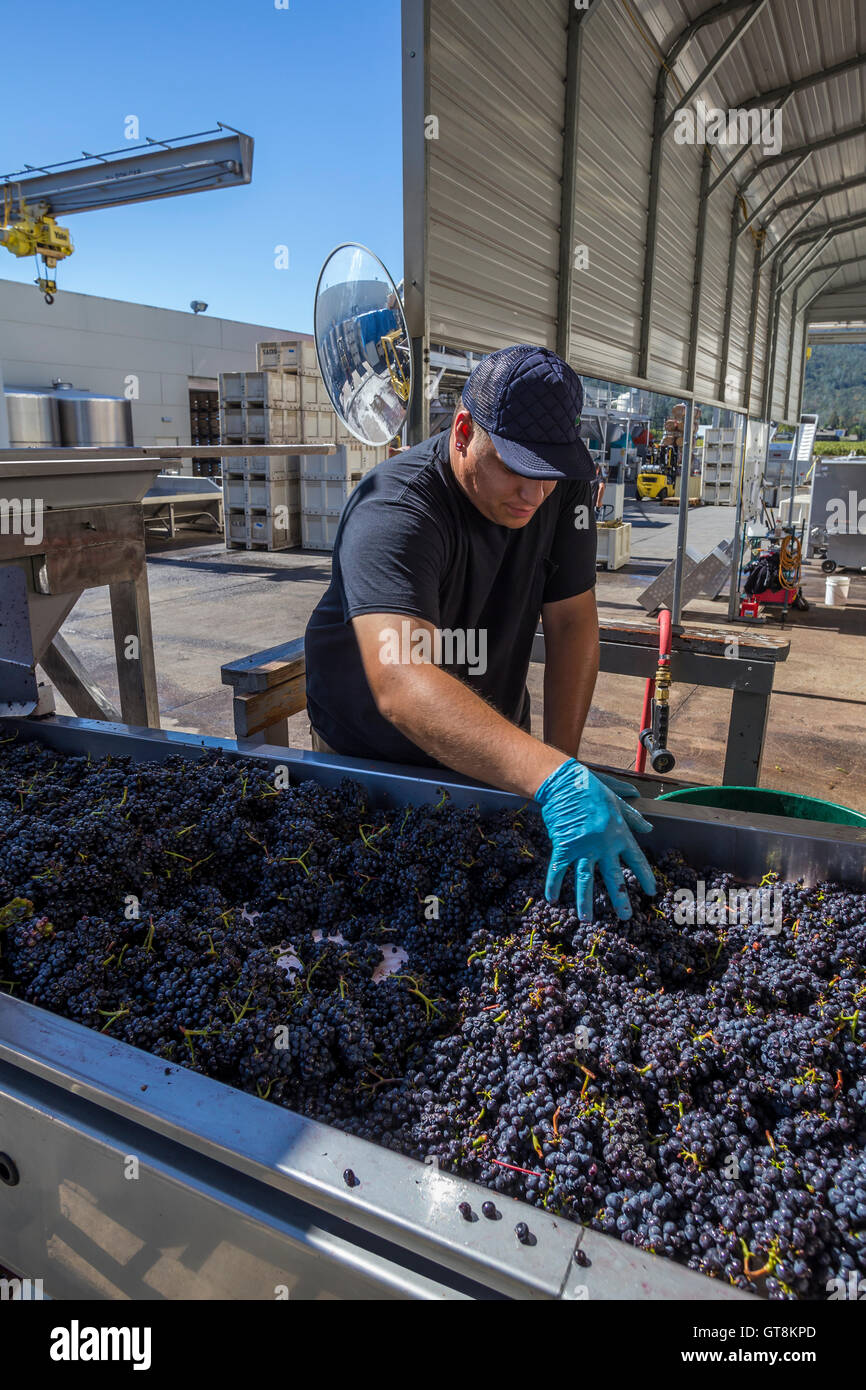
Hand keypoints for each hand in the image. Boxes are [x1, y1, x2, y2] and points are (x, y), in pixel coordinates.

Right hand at [534, 758, 656, 921]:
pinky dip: (553, 885)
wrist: (563, 783)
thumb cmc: (591, 788)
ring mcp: (582, 848)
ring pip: (585, 881)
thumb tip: (649, 829)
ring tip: (586, 920)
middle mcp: (603, 845)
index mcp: (619, 833)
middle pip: (613, 877)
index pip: (636, 859)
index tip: (651, 891)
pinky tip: (551, 899)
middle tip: (625, 918)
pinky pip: (557, 870)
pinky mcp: (563, 847)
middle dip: (619, 899)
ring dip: (585, 902)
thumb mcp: (616, 800)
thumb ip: (633, 817)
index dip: (645, 876)